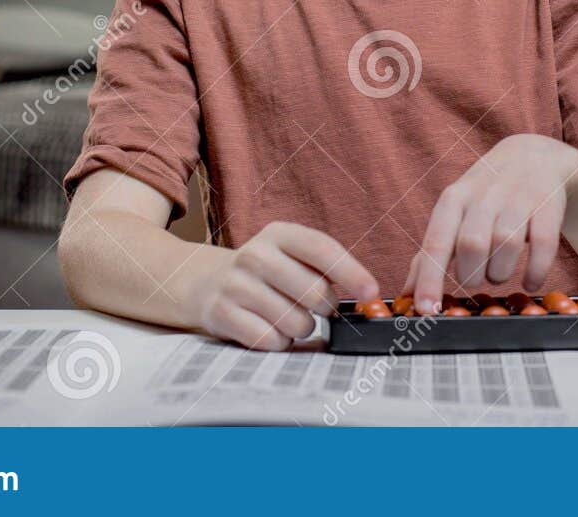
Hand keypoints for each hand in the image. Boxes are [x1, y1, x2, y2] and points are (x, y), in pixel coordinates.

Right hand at [183, 221, 377, 350]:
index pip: (322, 249)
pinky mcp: (222, 316)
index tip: (371, 292)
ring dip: (302, 328)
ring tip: (287, 316)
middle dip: (326, 308)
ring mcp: (236, 286)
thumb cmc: (267, 272)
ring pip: (297, 323)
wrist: (206, 283)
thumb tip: (366, 294)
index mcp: (279, 234)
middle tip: (315, 306)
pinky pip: (272, 341)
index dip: (351, 271)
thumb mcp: (290, 254)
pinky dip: (279, 342)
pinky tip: (269, 328)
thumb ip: (324, 266)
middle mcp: (255, 255)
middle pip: (315, 293)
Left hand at [404, 134, 577, 312]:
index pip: (437, 242)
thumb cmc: (485, 197)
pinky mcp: (548, 205)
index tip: (426, 310)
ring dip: (501, 273)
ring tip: (499, 274)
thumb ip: (430, 254)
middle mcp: (484, 196)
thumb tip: (406, 293)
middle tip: (477, 277)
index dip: (430, 278)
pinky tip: (530, 281)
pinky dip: (535, 272)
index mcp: (454, 200)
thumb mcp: (454, 215)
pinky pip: (542, 245)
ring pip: (506, 244)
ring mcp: (518, 198)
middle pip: (472, 245)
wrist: (532, 157)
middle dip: (472, 275)